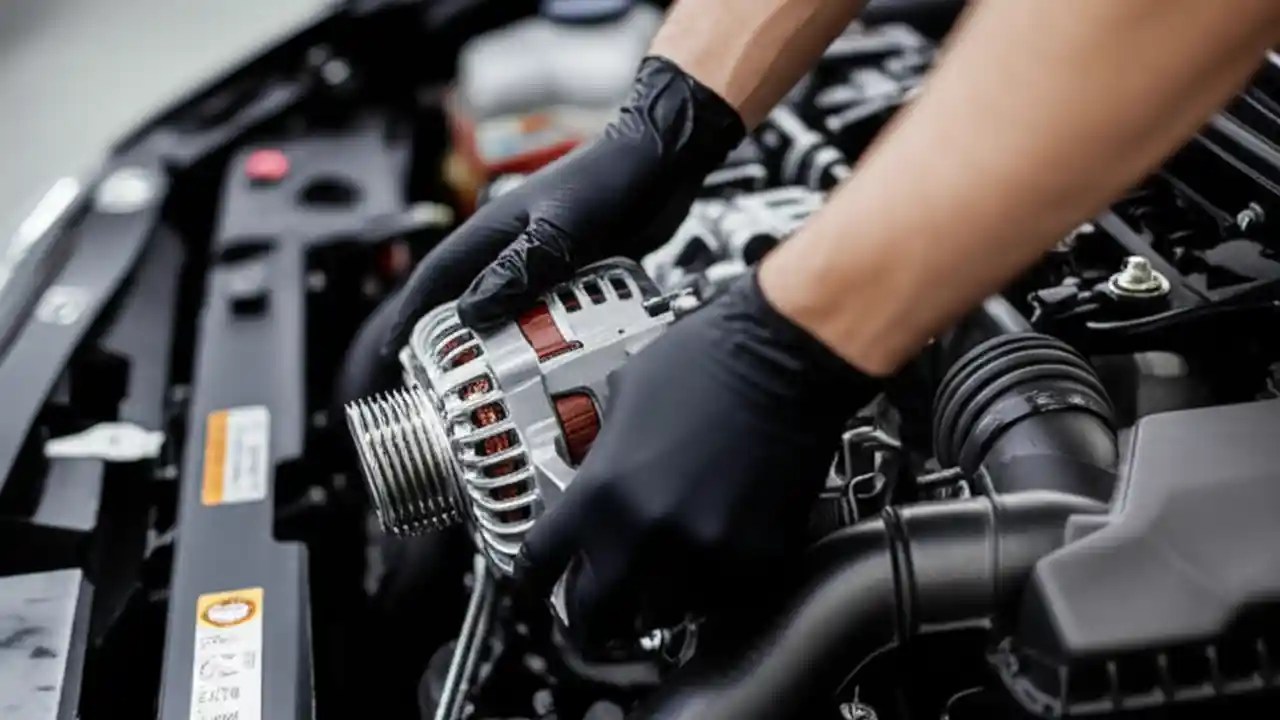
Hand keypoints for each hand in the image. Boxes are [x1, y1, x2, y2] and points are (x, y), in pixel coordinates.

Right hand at [337, 56, 741, 405]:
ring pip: (509, 309)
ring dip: (502, 342)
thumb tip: (472, 313)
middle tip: (445, 382)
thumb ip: (520, 268)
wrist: (663, 158)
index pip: (435, 279)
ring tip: (498, 383)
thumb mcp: (563, 228)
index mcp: (494, 231)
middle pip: (468, 300)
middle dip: (452, 341)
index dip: (410, 319)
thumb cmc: (612, 176)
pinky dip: (544, 335)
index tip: (394, 357)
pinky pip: (548, 309)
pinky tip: (553, 360)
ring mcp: (543, 256)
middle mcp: (512, 245)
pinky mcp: (574, 267)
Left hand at [517, 273, 877, 644]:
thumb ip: (602, 459)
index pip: (540, 563)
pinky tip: (714, 548)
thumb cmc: (710, 359)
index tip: (533, 589)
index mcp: (601, 492)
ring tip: (664, 570)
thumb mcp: (624, 398)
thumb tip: (593, 489)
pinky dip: (712, 585)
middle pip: (595, 615)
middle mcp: (646, 533)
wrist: (786, 357)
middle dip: (591, 615)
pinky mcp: (756, 561)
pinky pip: (721, 598)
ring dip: (656, 599)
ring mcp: (703, 553)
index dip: (529, 581)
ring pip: (662, 614)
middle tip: (597, 609)